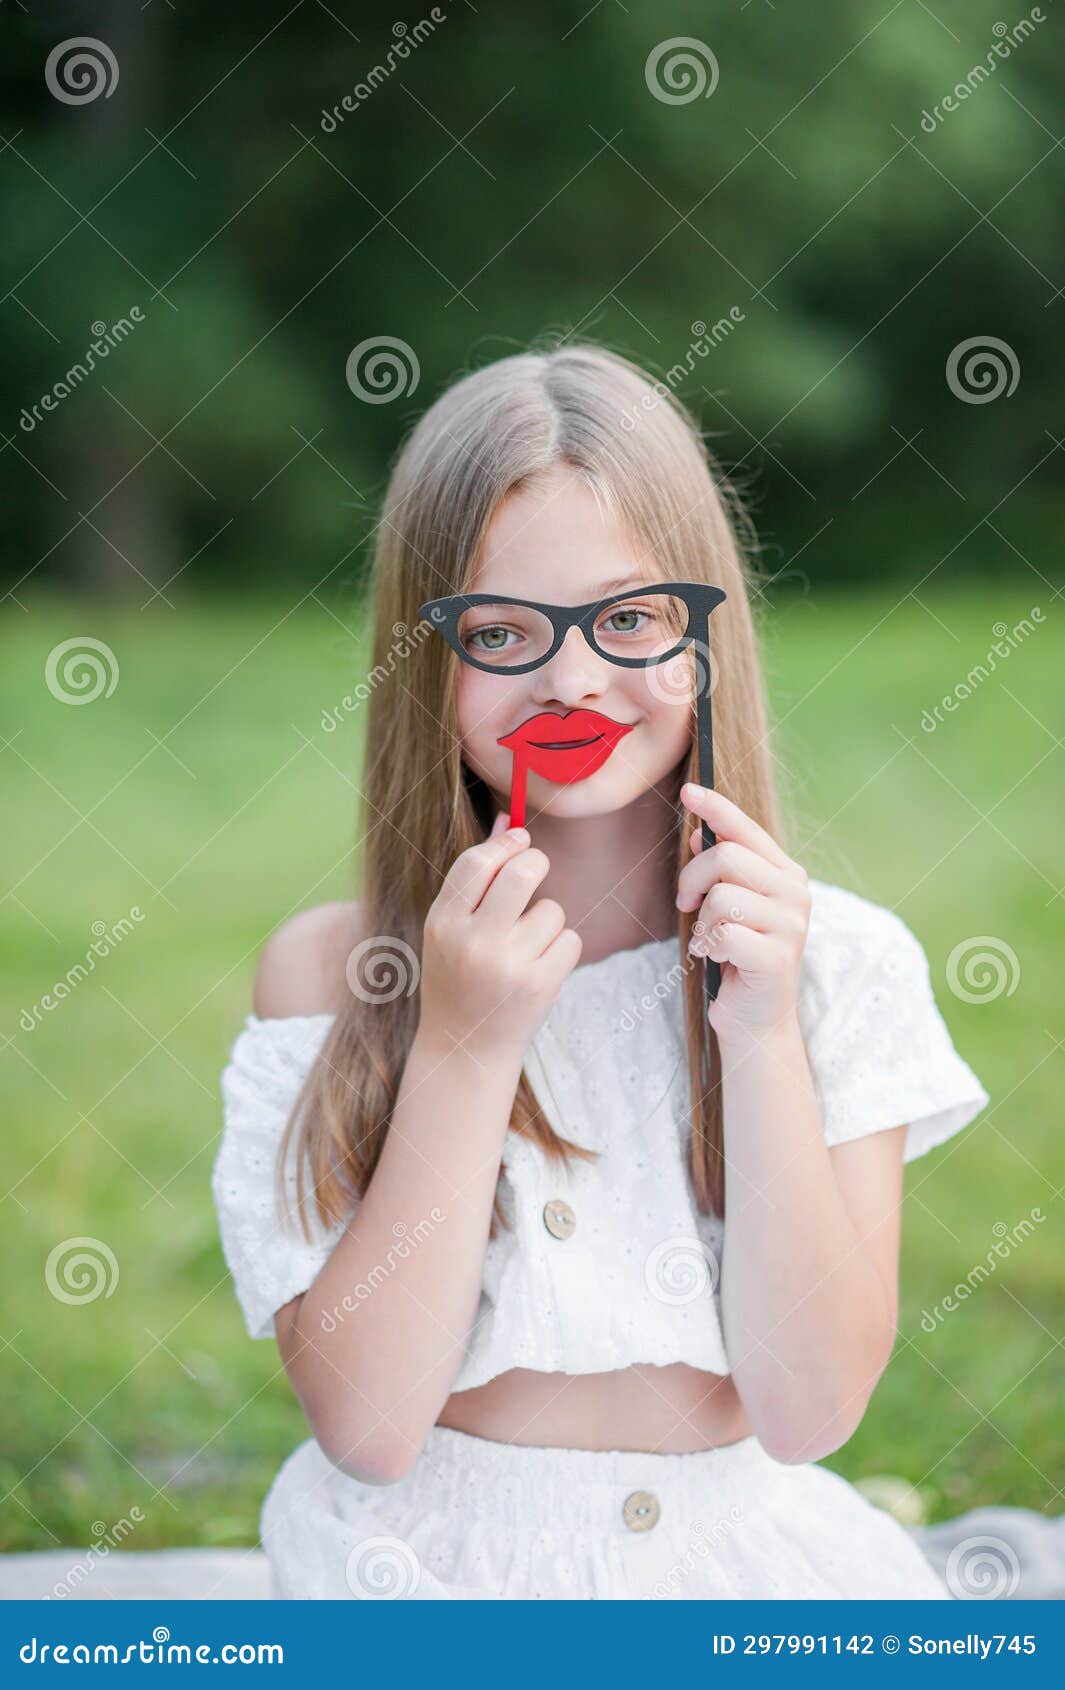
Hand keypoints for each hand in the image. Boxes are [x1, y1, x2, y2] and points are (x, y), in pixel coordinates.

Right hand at [418, 814, 582, 1064]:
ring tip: (526, 945)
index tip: (520, 839)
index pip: (477, 862)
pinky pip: (570, 940)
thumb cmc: (457, 976)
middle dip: (537, 863)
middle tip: (536, 869)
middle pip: (522, 874)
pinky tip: (539, 966)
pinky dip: (562, 947)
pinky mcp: (539, 986)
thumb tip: (508, 821)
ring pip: (552, 910)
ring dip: (547, 919)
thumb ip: (475, 877)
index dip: (506, 843)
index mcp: (443, 923)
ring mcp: (508, 966)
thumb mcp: (449, 928)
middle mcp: (473, 943)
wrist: (465, 1048)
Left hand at [676, 783, 810, 1044]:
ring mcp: (791, 925)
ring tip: (712, 940)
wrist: (756, 1020)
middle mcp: (796, 893)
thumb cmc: (738, 959)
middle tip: (686, 903)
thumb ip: (722, 872)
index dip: (715, 807)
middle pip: (726, 855)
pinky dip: (709, 946)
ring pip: (721, 895)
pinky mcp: (777, 957)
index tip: (687, 791)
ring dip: (702, 921)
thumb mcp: (729, 908)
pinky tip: (719, 959)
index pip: (745, 829)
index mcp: (786, 874)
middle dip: (693, 878)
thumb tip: (698, 835)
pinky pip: (723, 933)